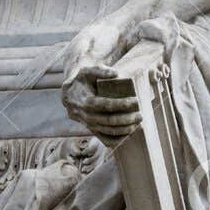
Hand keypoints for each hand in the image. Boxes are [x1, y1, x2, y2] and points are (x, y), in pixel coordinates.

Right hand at [61, 22, 141, 145]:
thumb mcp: (88, 70)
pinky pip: (101, 137)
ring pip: (104, 131)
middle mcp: (80, 113)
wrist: (70, 91)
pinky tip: (127, 136)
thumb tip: (115, 73)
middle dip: (124, 119)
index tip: (135, 101)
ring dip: (122, 130)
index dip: (119, 104)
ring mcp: (84, 123)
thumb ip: (100, 70)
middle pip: (104, 120)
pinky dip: (114, 139)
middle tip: (140, 115)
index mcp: (80, 98)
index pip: (102, 104)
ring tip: (137, 125)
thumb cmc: (83, 78)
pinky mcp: (88, 128)